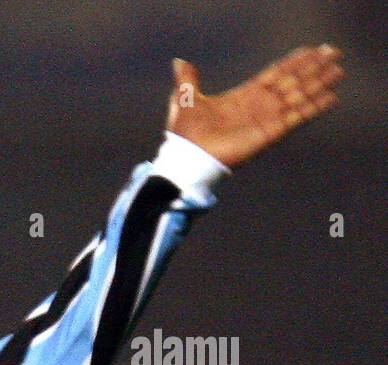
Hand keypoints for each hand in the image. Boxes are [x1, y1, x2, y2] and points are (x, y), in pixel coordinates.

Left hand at [166, 45, 343, 168]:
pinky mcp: (269, 133)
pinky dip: (313, 107)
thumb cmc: (184, 135)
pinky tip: (330, 98)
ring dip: (318, 83)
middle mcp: (259, 106)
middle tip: (333, 53)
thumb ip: (188, 80)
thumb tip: (180, 61)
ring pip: (298, 96)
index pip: (274, 75)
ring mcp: (266, 119)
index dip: (293, 63)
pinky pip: (296, 117)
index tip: (311, 50)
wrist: (186, 161)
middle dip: (313, 68)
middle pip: (292, 82)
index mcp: (243, 97)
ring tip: (338, 71)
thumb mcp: (186, 100)